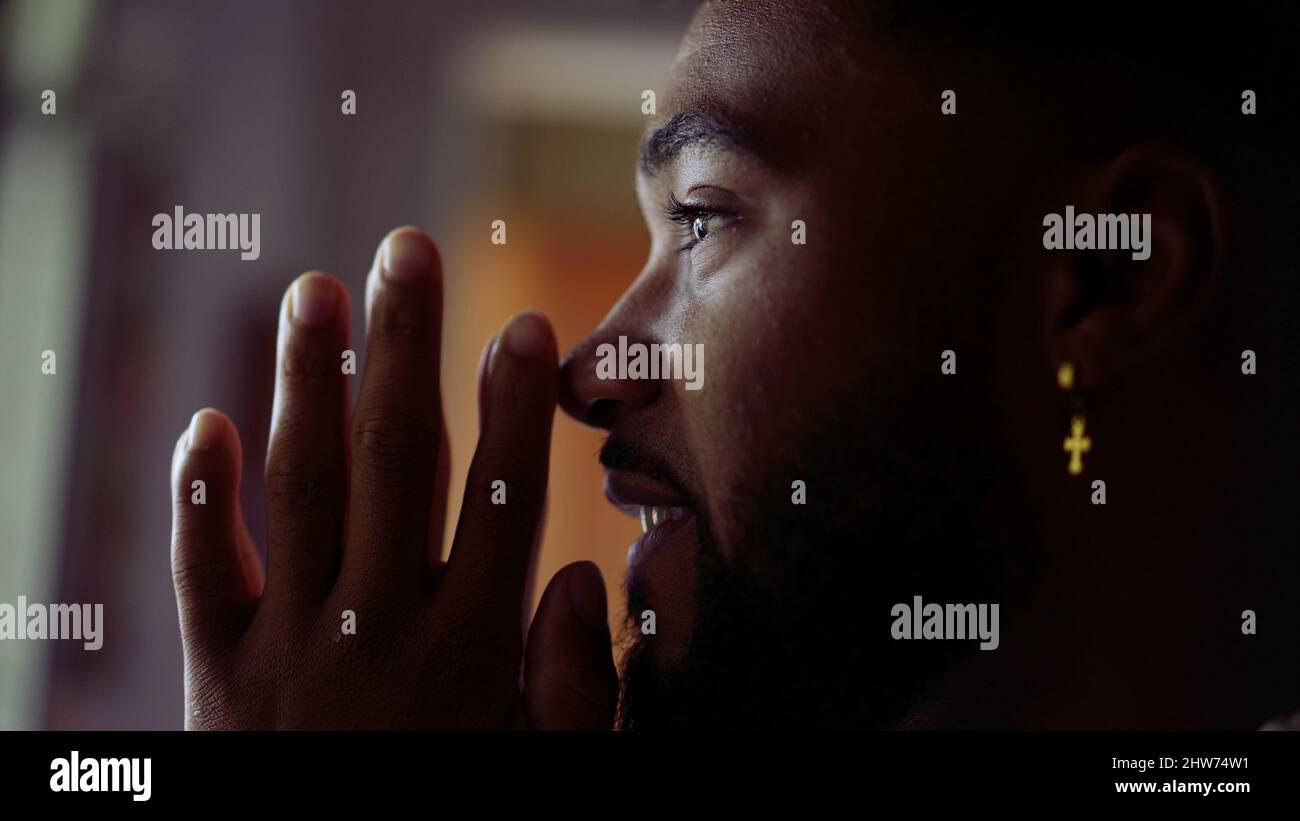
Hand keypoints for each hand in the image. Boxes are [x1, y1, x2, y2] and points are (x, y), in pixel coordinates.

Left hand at [169, 227, 617, 728]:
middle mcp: (379, 630)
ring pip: (300, 490)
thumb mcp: (546, 772)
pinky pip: (200, 573)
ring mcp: (291, 649)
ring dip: (307, 382)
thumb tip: (582, 573)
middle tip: (404, 250)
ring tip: (314, 289)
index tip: (526, 321)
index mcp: (470, 652)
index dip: (516, 406)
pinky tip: (208, 418)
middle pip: (393, 462)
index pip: (500, 499)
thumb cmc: (460, 811)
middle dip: (404, 348)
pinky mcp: (218, 677)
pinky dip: (199, 497)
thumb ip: (573, 683)